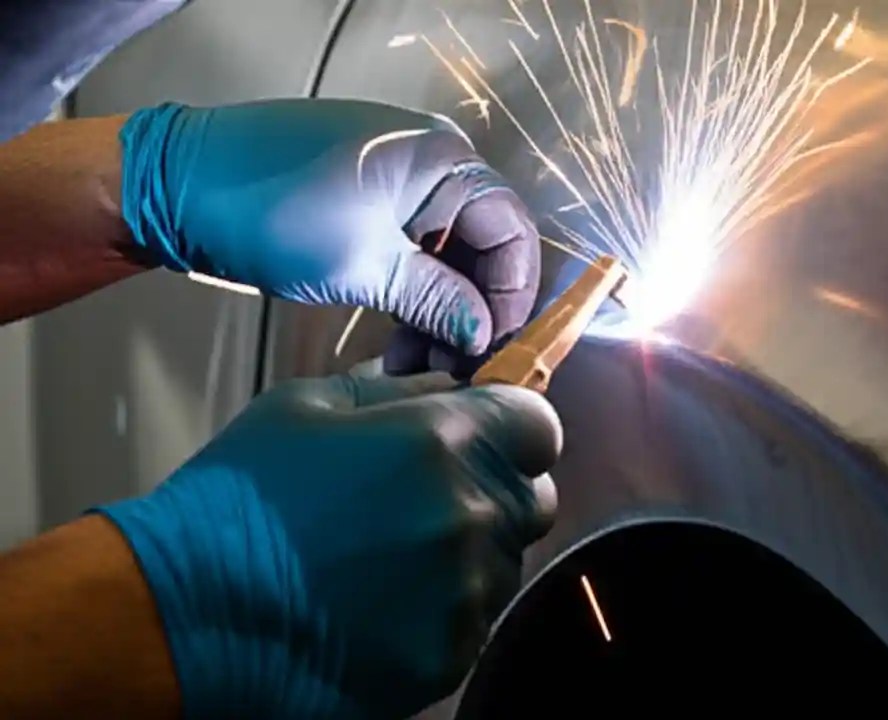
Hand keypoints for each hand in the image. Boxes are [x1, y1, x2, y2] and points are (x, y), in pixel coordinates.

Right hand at [97, 373, 560, 718]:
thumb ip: (398, 392)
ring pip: (506, 562)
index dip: (513, 429)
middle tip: (428, 499)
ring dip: (471, 552)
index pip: (539, 425)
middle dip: (495, 489)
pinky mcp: (450, 654)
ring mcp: (465, 592)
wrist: (186, 616)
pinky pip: (475, 619)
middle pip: (533, 496)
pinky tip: (382, 602)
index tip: (485, 439)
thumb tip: (450, 389)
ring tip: (391, 557)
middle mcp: (470, 515)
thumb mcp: (307, 406)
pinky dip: (446, 609)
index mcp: (442, 442)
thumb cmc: (237, 503)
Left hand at [119, 99, 539, 354]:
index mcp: (444, 163)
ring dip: (439, 311)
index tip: (490, 351)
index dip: (510, 299)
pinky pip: (412, 249)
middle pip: (483, 247)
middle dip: (471, 312)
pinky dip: (412, 292)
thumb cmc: (272, 212)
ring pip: (447, 255)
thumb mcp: (364, 266)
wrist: (176, 183)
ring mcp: (398, 180)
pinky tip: (397, 341)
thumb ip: (437, 302)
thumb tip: (482, 336)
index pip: (513, 234)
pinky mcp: (367, 200)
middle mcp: (431, 163)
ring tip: (416, 367)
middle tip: (451, 370)